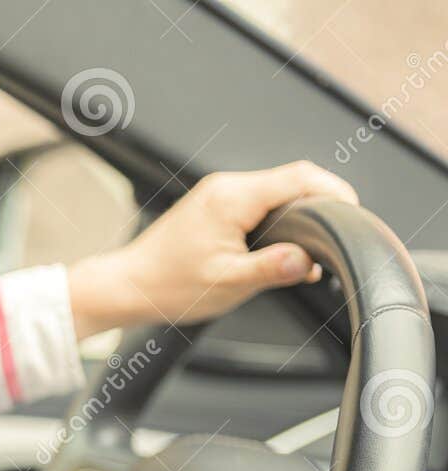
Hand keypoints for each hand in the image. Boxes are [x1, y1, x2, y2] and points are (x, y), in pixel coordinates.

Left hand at [67, 161, 359, 339]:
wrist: (127, 286)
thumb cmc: (167, 285)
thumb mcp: (228, 283)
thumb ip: (273, 269)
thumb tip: (308, 260)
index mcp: (232, 198)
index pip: (300, 176)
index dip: (334, 191)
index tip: (350, 214)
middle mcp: (226, 187)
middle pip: (292, 180)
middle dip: (318, 206)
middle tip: (333, 238)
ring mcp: (219, 195)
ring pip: (276, 192)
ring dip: (297, 215)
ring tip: (308, 248)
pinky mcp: (214, 207)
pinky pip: (258, 203)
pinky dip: (276, 220)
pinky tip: (280, 248)